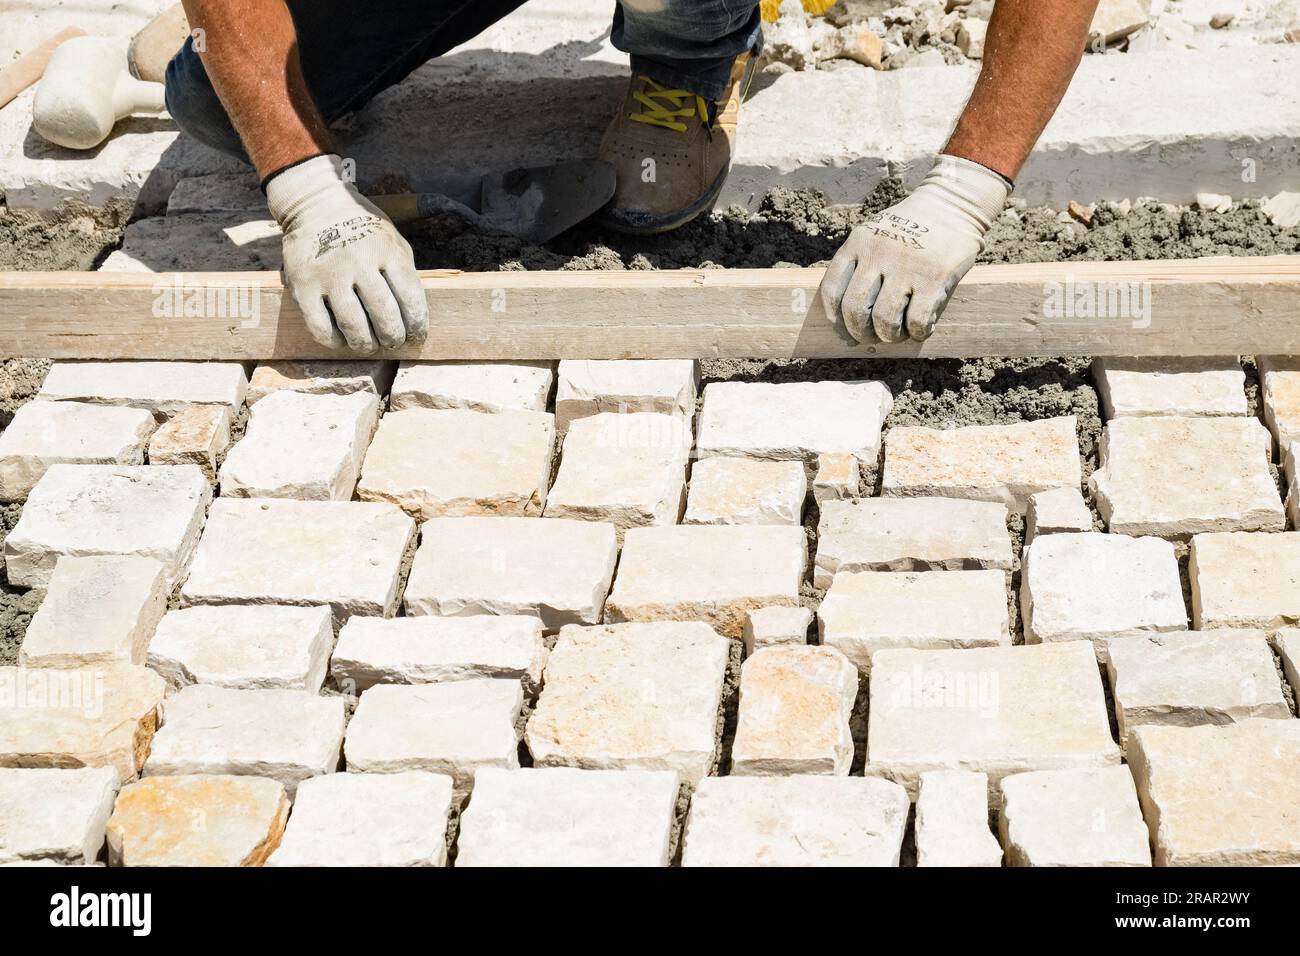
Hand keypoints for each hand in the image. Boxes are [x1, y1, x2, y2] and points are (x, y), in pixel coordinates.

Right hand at [265, 154, 427, 352]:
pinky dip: (334, 341)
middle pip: (384, 315)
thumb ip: (403, 271)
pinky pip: (320, 326)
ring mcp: (329, 274)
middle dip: (393, 337)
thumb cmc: (362, 228)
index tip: (417, 336)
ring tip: (369, 345)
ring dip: (365, 344)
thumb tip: (414, 315)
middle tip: (393, 342)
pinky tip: (341, 340)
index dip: (418, 324)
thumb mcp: (391, 239)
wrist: (316, 203)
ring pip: (353, 325)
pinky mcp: (303, 285)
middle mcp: (359, 262)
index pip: (411, 298)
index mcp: (387, 251)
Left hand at [819, 154, 1008, 343]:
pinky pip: (917, 319)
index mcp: (859, 243)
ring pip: (884, 319)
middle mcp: (879, 254)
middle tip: (870, 337)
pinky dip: (917, 332)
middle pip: (855, 309)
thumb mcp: (876, 232)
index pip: (833, 289)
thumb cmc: (913, 226)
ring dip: (889, 335)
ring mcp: (907, 266)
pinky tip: (921, 328)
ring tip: (897, 334)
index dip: (835, 315)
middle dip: (859, 332)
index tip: (842, 325)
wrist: (953, 201)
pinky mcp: (935, 277)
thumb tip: (849, 311)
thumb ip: (861, 261)